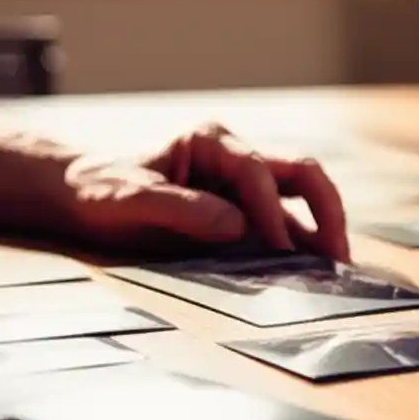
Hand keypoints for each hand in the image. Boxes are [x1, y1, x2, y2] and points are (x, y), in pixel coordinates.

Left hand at [62, 123, 349, 260]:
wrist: (80, 196)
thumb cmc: (100, 190)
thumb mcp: (129, 198)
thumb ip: (180, 208)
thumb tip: (237, 226)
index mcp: (209, 141)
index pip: (256, 172)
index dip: (270, 212)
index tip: (278, 251)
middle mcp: (235, 157)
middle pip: (301, 174)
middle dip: (326, 211)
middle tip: (338, 257)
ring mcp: (241, 186)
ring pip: (299, 203)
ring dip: (319, 235)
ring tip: (335, 275)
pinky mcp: (240, 213)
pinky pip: (280, 227)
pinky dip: (299, 249)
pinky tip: (309, 278)